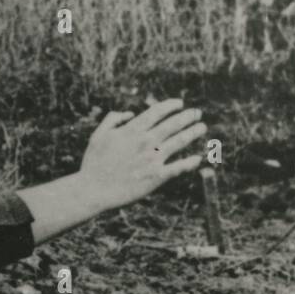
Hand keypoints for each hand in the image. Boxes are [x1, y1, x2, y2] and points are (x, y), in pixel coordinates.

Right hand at [77, 99, 206, 212]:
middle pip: (173, 124)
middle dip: (188, 116)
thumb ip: (112, 119)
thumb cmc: (93, 163)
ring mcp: (152, 159)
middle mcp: (145, 141)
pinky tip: (198, 158)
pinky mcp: (156, 176)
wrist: (93, 190)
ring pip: (179, 141)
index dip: (171, 105)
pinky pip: (178, 167)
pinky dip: (189, 163)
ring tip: (201, 128)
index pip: (157, 111)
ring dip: (193, 133)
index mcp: (132, 130)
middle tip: (197, 113)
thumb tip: (130, 113)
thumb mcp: (98, 135)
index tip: (180, 103)